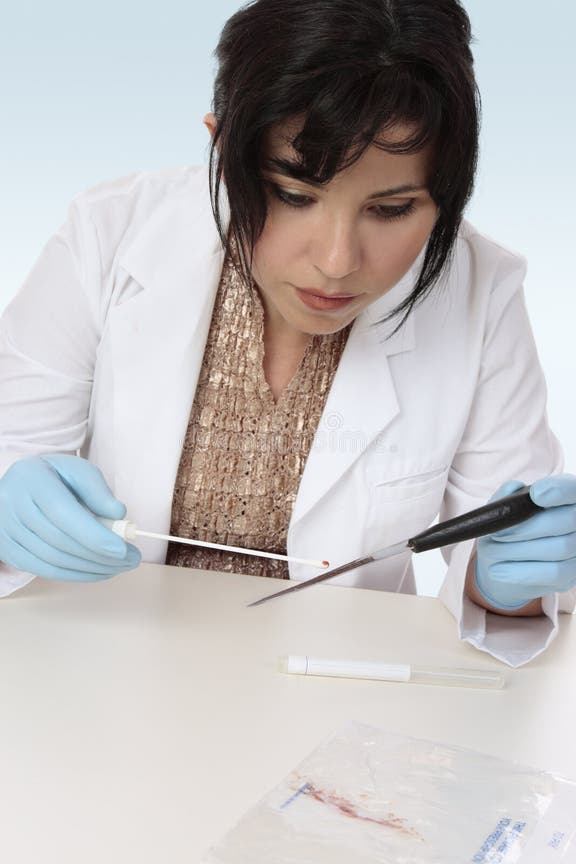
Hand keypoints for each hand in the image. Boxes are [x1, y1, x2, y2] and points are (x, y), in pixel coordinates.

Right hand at [0, 454, 140, 580]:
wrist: (18, 487)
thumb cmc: (55, 477)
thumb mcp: (78, 470)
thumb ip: (98, 490)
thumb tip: (119, 515)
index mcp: (31, 479)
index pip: (62, 512)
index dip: (93, 534)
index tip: (122, 548)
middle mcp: (12, 506)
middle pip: (59, 541)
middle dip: (100, 555)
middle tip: (132, 559)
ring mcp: (7, 531)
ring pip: (54, 560)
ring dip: (92, 568)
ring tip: (120, 566)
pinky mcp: (9, 552)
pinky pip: (46, 570)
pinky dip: (76, 575)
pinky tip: (99, 571)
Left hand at [475, 475, 575, 609]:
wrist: (503, 561)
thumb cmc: (507, 526)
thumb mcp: (502, 509)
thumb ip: (506, 497)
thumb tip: (513, 489)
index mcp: (567, 496)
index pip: (571, 488)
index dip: (558, 490)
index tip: (535, 495)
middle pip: (567, 520)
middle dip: (527, 527)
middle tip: (496, 533)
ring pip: (560, 548)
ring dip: (518, 550)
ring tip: (491, 550)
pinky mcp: (572, 575)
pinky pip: (553, 573)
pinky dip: (521, 571)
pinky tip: (496, 570)